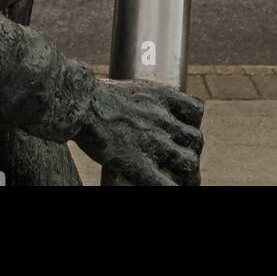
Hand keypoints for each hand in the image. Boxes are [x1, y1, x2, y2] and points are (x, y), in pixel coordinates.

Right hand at [75, 77, 203, 185]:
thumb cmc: (97, 95)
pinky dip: (172, 188)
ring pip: (189, 162)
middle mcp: (163, 118)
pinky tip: (169, 188)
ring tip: (182, 181)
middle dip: (192, 151)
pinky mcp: (138, 164)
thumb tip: (148, 114)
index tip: (184, 132)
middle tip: (183, 161)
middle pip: (196, 139)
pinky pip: (166, 184)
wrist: (81, 102)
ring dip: (188, 173)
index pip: (196, 110)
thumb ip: (148, 101)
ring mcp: (153, 142)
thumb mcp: (132, 89)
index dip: (193, 124)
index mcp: (162, 97)